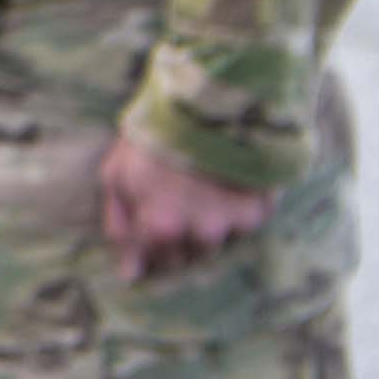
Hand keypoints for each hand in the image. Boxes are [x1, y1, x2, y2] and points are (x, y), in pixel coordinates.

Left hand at [103, 128, 270, 281]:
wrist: (206, 105)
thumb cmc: (153, 139)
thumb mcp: (117, 175)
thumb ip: (120, 225)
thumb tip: (129, 273)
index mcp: (162, 226)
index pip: (153, 263)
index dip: (145, 253)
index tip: (143, 239)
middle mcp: (201, 232)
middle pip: (185, 259)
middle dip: (173, 243)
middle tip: (169, 210)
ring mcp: (234, 223)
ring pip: (214, 245)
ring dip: (203, 229)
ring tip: (195, 194)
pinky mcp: (261, 211)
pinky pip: (241, 227)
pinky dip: (231, 213)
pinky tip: (221, 187)